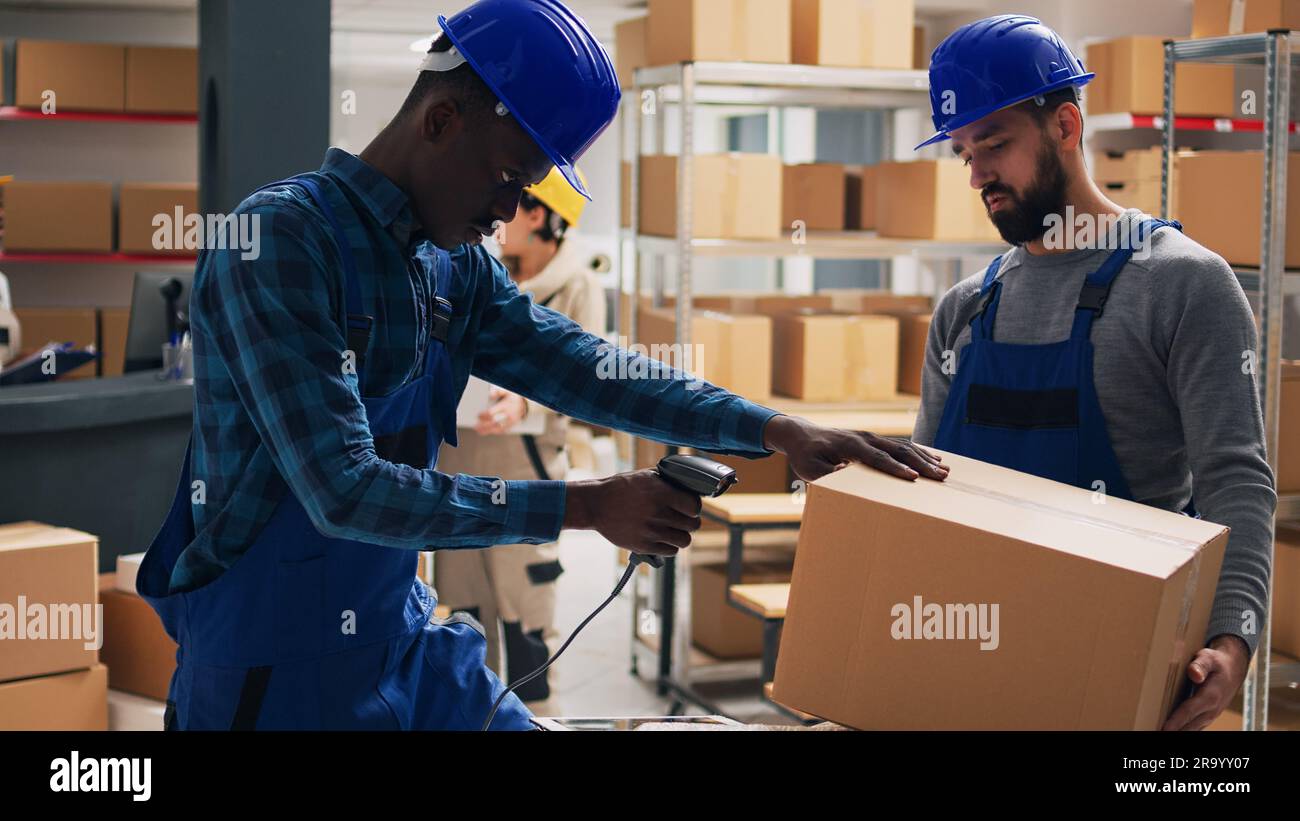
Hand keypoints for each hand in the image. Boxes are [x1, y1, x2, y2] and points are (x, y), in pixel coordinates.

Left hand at [475, 388, 527, 434]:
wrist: (525, 404)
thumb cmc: (513, 397)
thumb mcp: (507, 391)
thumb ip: (499, 392)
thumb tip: (490, 395)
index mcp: (505, 406)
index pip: (492, 413)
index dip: (484, 415)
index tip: (478, 415)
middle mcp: (508, 415)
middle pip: (494, 422)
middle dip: (484, 425)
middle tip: (475, 426)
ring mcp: (510, 422)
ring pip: (498, 428)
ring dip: (487, 431)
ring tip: (479, 431)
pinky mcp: (511, 425)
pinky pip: (502, 431)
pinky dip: (494, 432)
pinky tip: (487, 432)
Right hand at [563, 470, 701, 556]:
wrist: (596, 504)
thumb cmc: (621, 488)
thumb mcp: (645, 476)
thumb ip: (667, 482)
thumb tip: (688, 487)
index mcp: (661, 493)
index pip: (694, 506)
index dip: (694, 507)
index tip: (689, 507)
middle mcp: (659, 513)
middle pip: (693, 525)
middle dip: (690, 521)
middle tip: (683, 519)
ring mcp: (652, 532)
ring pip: (684, 540)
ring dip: (681, 535)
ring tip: (674, 530)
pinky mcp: (644, 546)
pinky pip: (671, 551)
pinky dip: (670, 545)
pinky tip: (663, 538)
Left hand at [762, 414, 948, 482]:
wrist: (802, 435)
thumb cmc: (806, 456)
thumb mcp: (809, 468)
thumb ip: (827, 472)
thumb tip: (846, 471)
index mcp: (850, 445)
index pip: (877, 458)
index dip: (896, 468)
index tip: (914, 478)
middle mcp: (865, 438)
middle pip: (898, 450)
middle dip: (921, 464)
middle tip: (941, 477)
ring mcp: (871, 437)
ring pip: (903, 446)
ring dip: (925, 458)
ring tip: (945, 470)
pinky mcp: (874, 439)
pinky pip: (900, 445)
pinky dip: (919, 451)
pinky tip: (934, 459)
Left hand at [1161, 635, 1250, 730]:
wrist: (1233, 669)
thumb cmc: (1217, 662)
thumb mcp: (1209, 657)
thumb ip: (1200, 665)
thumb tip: (1194, 674)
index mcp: (1211, 696)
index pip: (1189, 711)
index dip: (1175, 721)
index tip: (1163, 729)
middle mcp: (1211, 710)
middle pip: (1189, 726)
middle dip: (1173, 729)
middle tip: (1154, 728)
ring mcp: (1209, 716)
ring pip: (1191, 729)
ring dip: (1177, 730)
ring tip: (1158, 729)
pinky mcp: (1206, 717)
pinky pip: (1192, 727)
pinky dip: (1181, 729)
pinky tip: (1168, 728)